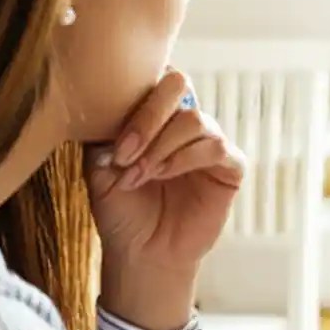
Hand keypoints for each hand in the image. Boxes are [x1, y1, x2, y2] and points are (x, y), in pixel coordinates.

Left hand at [87, 70, 244, 329]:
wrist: (141, 252)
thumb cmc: (121, 210)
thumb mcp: (99, 167)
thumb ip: (104, 133)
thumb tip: (112, 108)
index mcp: (155, 114)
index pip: (154, 77)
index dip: (133, 98)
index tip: (113, 142)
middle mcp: (183, 122)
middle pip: (178, 85)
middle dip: (148, 117)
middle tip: (126, 154)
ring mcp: (208, 143)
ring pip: (195, 119)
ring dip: (163, 146)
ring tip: (141, 174)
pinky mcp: (230, 168)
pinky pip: (216, 147)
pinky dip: (185, 158)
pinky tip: (164, 177)